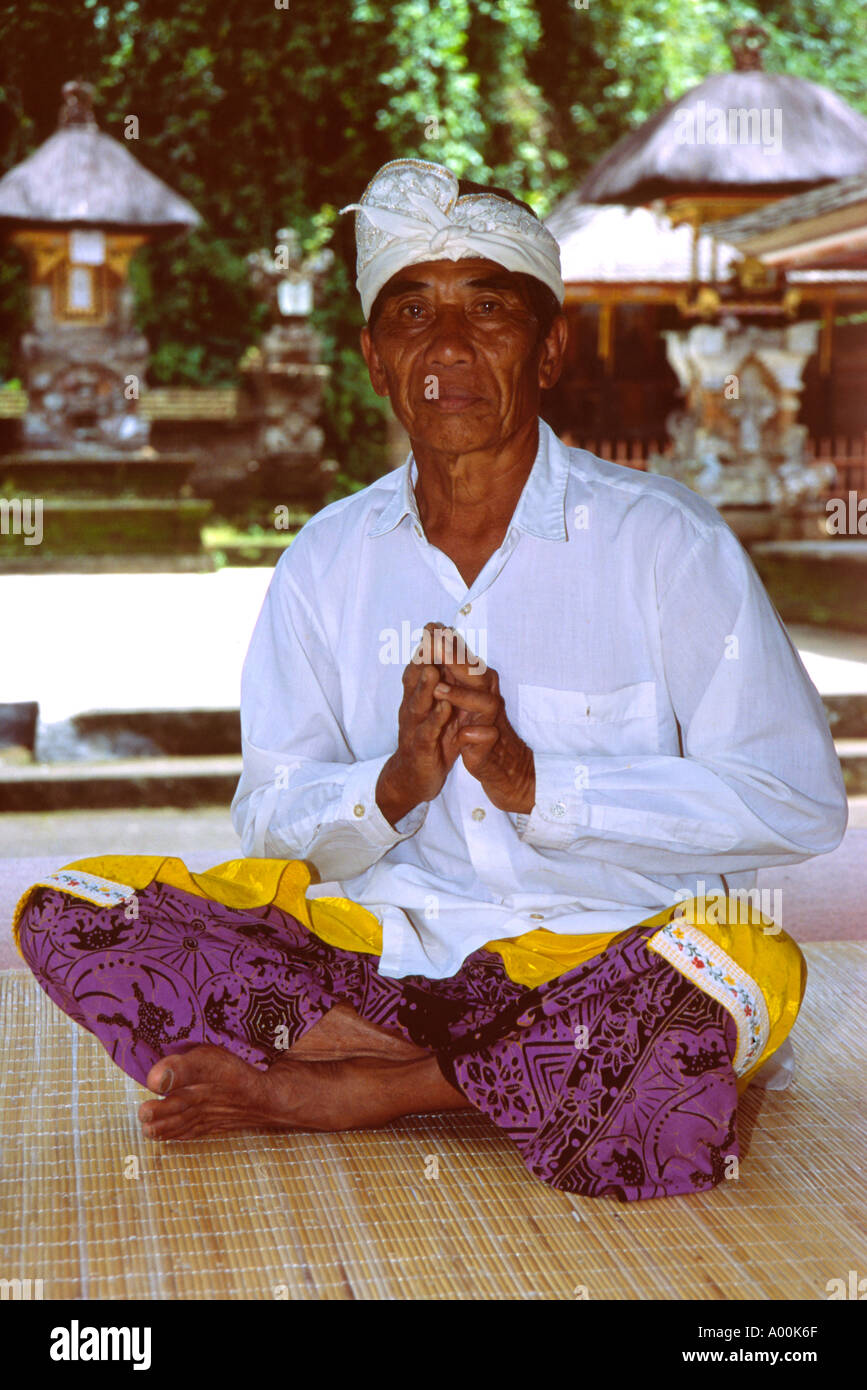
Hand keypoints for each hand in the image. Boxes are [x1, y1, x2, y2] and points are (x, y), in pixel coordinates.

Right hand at [375, 623, 462, 827]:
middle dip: (424, 656)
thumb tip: (448, 650)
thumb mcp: (438, 704)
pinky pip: (427, 732)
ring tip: (432, 668)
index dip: (428, 646)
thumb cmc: (430, 737)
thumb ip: (442, 681)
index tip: (437, 623)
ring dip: (425, 685)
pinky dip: (435, 719)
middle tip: (431, 632)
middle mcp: (413, 705)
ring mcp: (414, 726)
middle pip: (417, 677)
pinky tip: (444, 707)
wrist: (413, 777)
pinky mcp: (420, 748)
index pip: (423, 665)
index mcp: (418, 694)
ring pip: (418, 703)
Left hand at [434, 639, 534, 814]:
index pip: (465, 659)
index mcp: (479, 684)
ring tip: (438, 689)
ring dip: (462, 696)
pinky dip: (474, 736)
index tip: (429, 625)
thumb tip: (436, 635)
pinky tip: (463, 734)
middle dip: (455, 659)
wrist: (498, 765)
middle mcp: (489, 697)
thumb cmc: (476, 725)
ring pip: (485, 704)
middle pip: (477, 673)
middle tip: (434, 644)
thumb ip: (452, 668)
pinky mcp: (489, 746)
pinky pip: (485, 738)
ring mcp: (491, 721)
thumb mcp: (461, 694)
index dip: (448, 642)